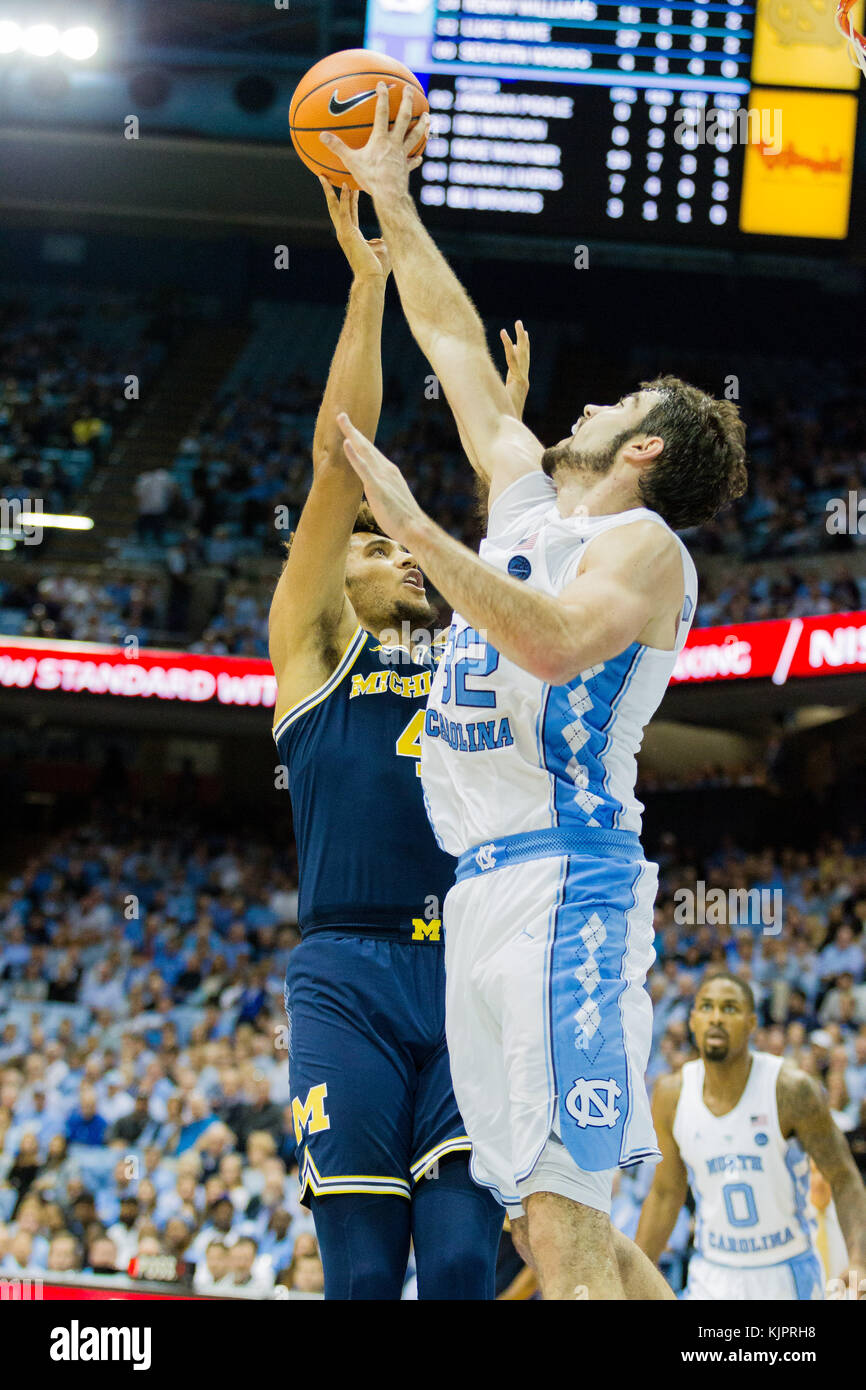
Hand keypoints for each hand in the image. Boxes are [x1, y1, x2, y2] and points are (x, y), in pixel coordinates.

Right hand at [319, 178, 390, 282]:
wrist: (372, 279)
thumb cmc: (378, 266)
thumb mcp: (382, 245)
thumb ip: (383, 234)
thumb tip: (390, 229)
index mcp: (352, 234)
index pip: (348, 211)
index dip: (348, 197)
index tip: (348, 183)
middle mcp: (345, 232)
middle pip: (335, 207)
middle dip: (330, 191)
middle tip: (324, 176)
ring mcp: (344, 233)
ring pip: (335, 207)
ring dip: (330, 191)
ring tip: (324, 176)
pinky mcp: (348, 234)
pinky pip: (345, 213)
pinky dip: (345, 199)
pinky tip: (345, 186)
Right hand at [320, 84, 428, 203]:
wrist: (389, 195)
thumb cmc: (370, 178)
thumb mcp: (351, 161)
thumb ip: (337, 147)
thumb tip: (322, 136)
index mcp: (381, 139)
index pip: (382, 112)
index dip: (382, 96)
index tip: (382, 83)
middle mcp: (395, 143)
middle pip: (404, 117)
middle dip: (407, 101)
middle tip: (410, 89)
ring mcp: (402, 155)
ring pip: (415, 135)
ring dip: (422, 124)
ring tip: (427, 115)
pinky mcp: (406, 168)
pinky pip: (413, 161)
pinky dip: (416, 157)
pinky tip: (420, 156)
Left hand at [336, 412, 427, 547]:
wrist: (415, 528)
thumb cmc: (403, 519)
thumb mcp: (391, 500)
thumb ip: (383, 491)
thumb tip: (376, 492)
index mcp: (389, 472)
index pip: (371, 453)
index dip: (359, 440)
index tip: (350, 429)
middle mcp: (386, 469)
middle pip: (366, 446)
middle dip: (353, 430)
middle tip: (341, 415)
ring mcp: (382, 477)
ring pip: (364, 450)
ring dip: (352, 434)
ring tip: (341, 420)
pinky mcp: (376, 487)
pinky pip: (362, 467)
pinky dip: (354, 454)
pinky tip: (346, 443)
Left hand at [501, 320, 530, 419]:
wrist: (509, 427)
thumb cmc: (502, 418)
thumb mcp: (497, 401)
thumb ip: (493, 392)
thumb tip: (481, 388)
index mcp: (518, 383)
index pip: (520, 362)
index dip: (520, 350)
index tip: (519, 338)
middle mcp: (522, 379)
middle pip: (524, 355)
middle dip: (523, 340)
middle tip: (520, 325)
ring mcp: (522, 380)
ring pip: (522, 354)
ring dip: (520, 338)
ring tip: (518, 324)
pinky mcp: (519, 382)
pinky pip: (513, 361)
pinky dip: (509, 348)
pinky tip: (505, 336)